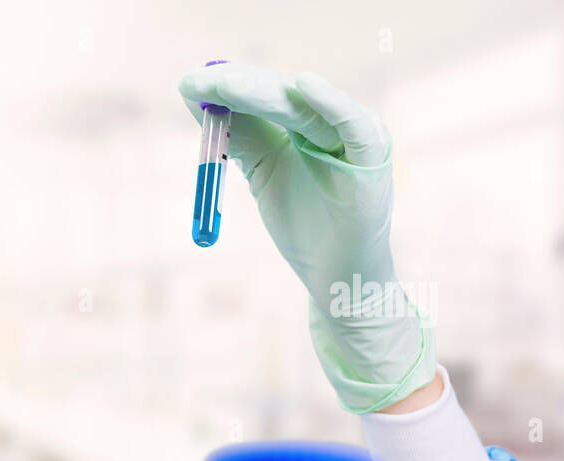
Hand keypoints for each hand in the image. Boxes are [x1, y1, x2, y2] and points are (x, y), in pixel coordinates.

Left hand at [178, 63, 435, 413]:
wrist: (336, 277)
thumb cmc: (305, 227)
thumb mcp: (263, 173)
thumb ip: (241, 138)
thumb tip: (199, 100)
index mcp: (308, 123)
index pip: (264, 93)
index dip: (228, 86)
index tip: (189, 83)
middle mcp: (333, 121)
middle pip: (280, 94)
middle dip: (236, 86)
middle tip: (198, 80)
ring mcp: (354, 137)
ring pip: (304, 106)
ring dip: (261, 92)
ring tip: (224, 84)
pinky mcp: (373, 158)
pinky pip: (352, 124)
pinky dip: (329, 103)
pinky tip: (301, 86)